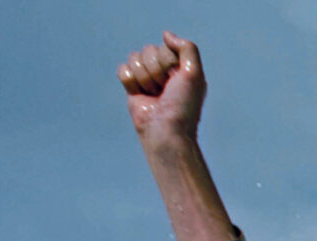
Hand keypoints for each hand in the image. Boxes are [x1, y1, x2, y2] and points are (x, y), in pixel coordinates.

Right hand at [118, 31, 205, 145]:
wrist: (165, 131)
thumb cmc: (183, 106)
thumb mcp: (194, 74)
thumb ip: (187, 48)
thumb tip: (165, 34)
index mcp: (180, 66)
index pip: (164, 47)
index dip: (167, 63)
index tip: (176, 81)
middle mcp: (164, 70)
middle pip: (147, 51)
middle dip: (155, 71)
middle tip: (164, 91)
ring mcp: (147, 77)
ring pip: (134, 58)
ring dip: (144, 78)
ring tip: (154, 95)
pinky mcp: (132, 86)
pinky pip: (123, 69)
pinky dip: (130, 82)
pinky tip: (140, 95)